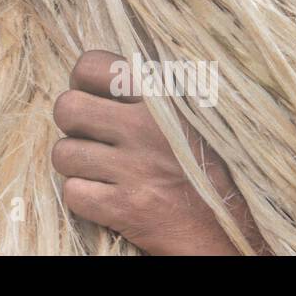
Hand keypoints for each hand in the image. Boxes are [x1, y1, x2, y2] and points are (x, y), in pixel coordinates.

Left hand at [52, 49, 267, 254]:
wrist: (232, 230)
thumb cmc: (207, 166)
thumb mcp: (190, 111)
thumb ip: (150, 86)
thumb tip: (97, 69)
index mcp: (163, 94)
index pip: (91, 65)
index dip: (83, 83)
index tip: (95, 99)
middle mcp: (147, 126)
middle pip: (67, 108)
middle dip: (73, 126)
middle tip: (94, 139)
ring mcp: (136, 167)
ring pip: (63, 154)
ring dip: (77, 166)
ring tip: (104, 171)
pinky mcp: (127, 207)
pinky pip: (73, 193)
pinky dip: (84, 199)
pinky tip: (108, 197)